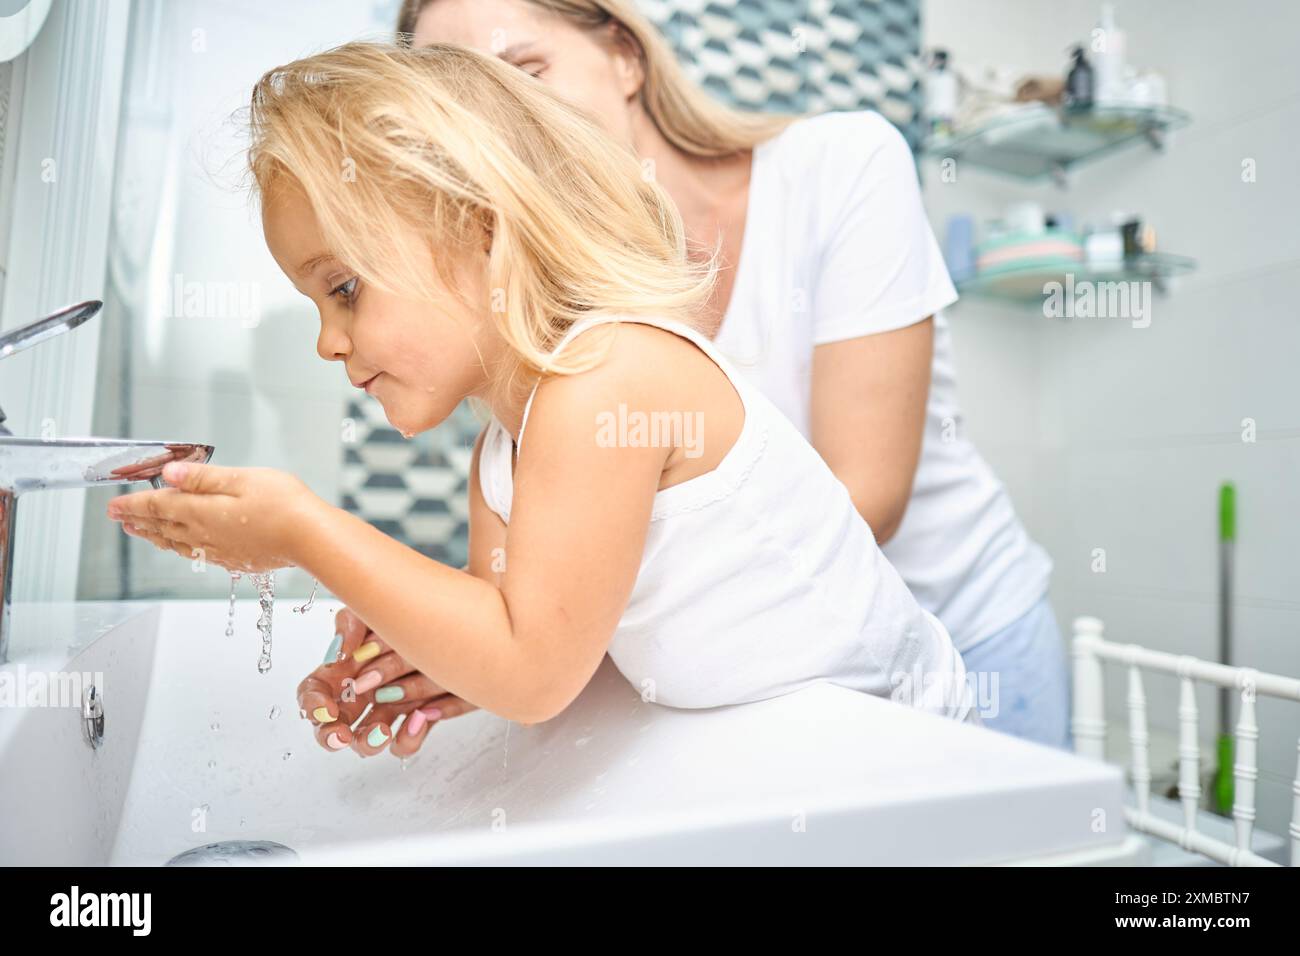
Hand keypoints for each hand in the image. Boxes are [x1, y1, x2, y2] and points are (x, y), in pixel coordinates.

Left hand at [106, 462, 320, 572]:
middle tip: (118, 517)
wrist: (311, 539)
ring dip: (154, 536)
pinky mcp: (236, 559)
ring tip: (140, 531)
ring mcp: (220, 550)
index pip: (158, 506)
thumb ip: (203, 478)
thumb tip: (170, 474)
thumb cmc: (284, 505)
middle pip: (163, 527)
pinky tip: (183, 547)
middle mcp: (205, 535)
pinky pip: (197, 554)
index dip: (133, 503)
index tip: (113, 503)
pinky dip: (180, 548)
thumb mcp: (242, 479)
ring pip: (176, 543)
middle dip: (138, 520)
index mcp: (202, 512)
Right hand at [297, 607, 477, 757]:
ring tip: (383, 731)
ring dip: (369, 741)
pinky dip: (409, 737)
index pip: (315, 693)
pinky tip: (421, 717)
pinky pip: (407, 741)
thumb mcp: (376, 610)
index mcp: (345, 669)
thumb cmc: (410, 613)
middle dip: (331, 736)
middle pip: (333, 727)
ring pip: (368, 741)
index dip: (313, 705)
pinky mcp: (419, 717)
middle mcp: (363, 694)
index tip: (326, 710)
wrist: (457, 620)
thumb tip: (338, 653)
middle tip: (343, 736)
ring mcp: (389, 708)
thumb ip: (350, 624)